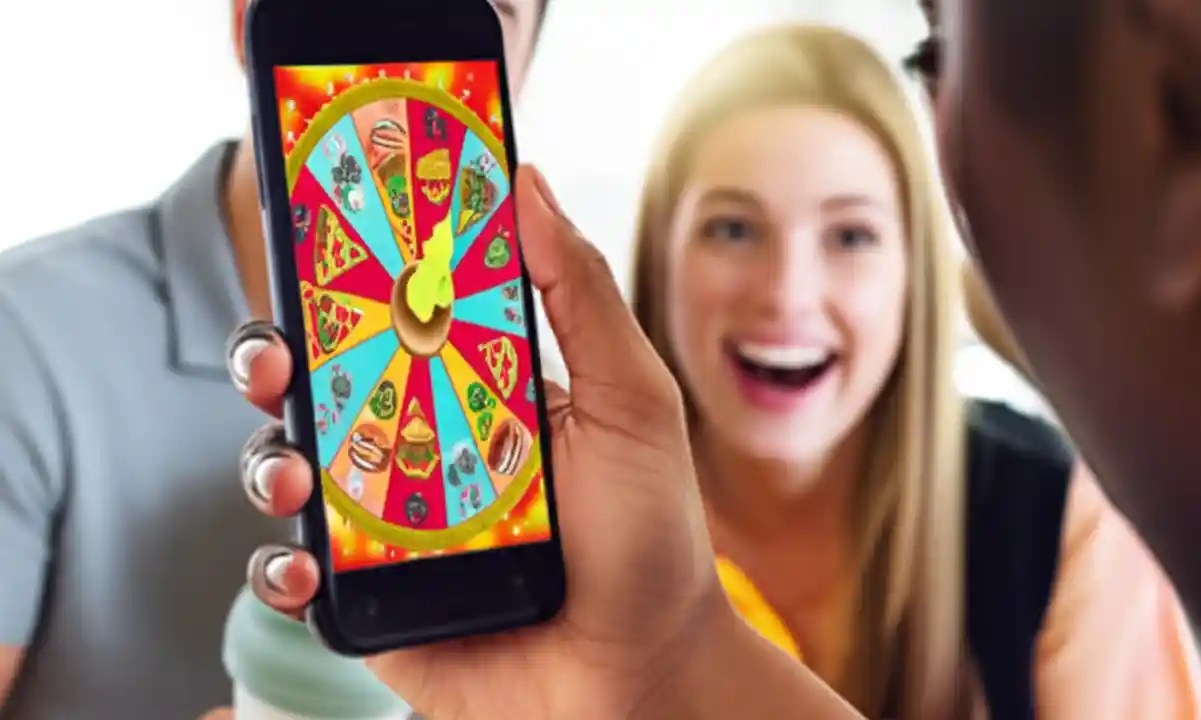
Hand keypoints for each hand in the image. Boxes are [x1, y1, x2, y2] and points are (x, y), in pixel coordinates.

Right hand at [226, 166, 728, 718]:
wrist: (643, 672)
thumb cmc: (649, 537)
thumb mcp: (630, 399)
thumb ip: (578, 294)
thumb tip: (526, 185)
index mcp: (473, 391)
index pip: (391, 318)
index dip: (345, 280)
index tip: (316, 241)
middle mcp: (419, 450)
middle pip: (319, 387)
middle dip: (276, 359)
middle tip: (278, 356)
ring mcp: (387, 525)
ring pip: (291, 470)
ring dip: (268, 457)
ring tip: (294, 469)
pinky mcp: (367, 600)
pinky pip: (293, 574)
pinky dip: (277, 564)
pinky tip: (303, 559)